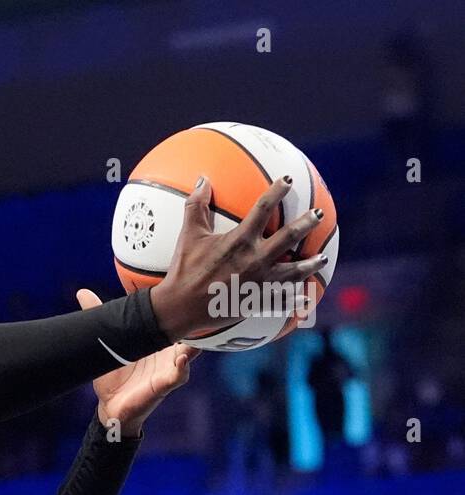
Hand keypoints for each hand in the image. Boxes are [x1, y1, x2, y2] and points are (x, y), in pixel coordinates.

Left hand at [80, 289, 198, 436]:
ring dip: (193, 343)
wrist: (110, 405)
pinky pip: (178, 376)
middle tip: (194, 305)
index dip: (180, 304)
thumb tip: (82, 292)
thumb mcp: (107, 342)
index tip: (182, 287)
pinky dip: (181, 368)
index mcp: (157, 339)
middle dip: (194, 321)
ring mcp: (168, 368)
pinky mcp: (164, 385)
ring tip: (193, 333)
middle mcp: (168, 352)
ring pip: (189, 353)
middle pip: (189, 333)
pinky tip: (181, 359)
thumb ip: (100, 316)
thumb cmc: (114, 374)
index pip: (174, 318)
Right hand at [149, 176, 327, 341]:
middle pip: (288, 237)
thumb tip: (203, 179)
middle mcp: (255, 258)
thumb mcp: (188, 235)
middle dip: (306, 223)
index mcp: (240, 240)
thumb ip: (196, 206)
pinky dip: (295, 299)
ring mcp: (259, 281)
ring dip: (310, 264)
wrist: (180, 307)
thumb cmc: (183, 270)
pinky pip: (280, 300)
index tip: (287, 180)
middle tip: (319, 214)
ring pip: (292, 271)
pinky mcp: (256, 301)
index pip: (263, 209)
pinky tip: (305, 296)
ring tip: (322, 258)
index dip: (276, 191)